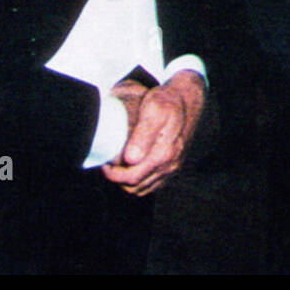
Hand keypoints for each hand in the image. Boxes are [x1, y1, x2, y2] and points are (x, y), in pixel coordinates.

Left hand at [101, 70, 205, 195]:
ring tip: (116, 167)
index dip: (113, 174)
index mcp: (164, 153)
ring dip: (126, 182)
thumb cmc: (166, 102)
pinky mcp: (172, 168)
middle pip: (135, 186)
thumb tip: (131, 159)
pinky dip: (138, 182)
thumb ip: (143, 134)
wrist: (185, 100)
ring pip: (142, 188)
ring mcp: (172, 168)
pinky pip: (151, 185)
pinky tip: (130, 169)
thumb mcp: (153, 110)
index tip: (105, 162)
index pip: (132, 177)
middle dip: (117, 178)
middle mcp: (169, 164)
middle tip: (107, 164)